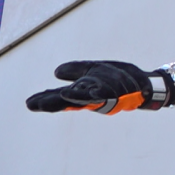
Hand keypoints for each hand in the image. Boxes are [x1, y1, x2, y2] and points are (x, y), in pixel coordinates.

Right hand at [26, 60, 170, 113]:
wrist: (145, 85)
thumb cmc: (118, 79)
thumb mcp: (94, 70)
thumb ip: (76, 71)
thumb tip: (57, 73)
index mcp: (83, 90)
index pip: (60, 96)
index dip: (45, 100)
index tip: (29, 103)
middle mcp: (90, 96)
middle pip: (67, 100)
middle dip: (51, 102)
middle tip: (33, 104)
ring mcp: (103, 96)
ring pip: (85, 97)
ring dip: (72, 96)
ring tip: (60, 94)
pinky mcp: (117, 93)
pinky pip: (104, 93)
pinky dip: (95, 92)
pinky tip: (88, 92)